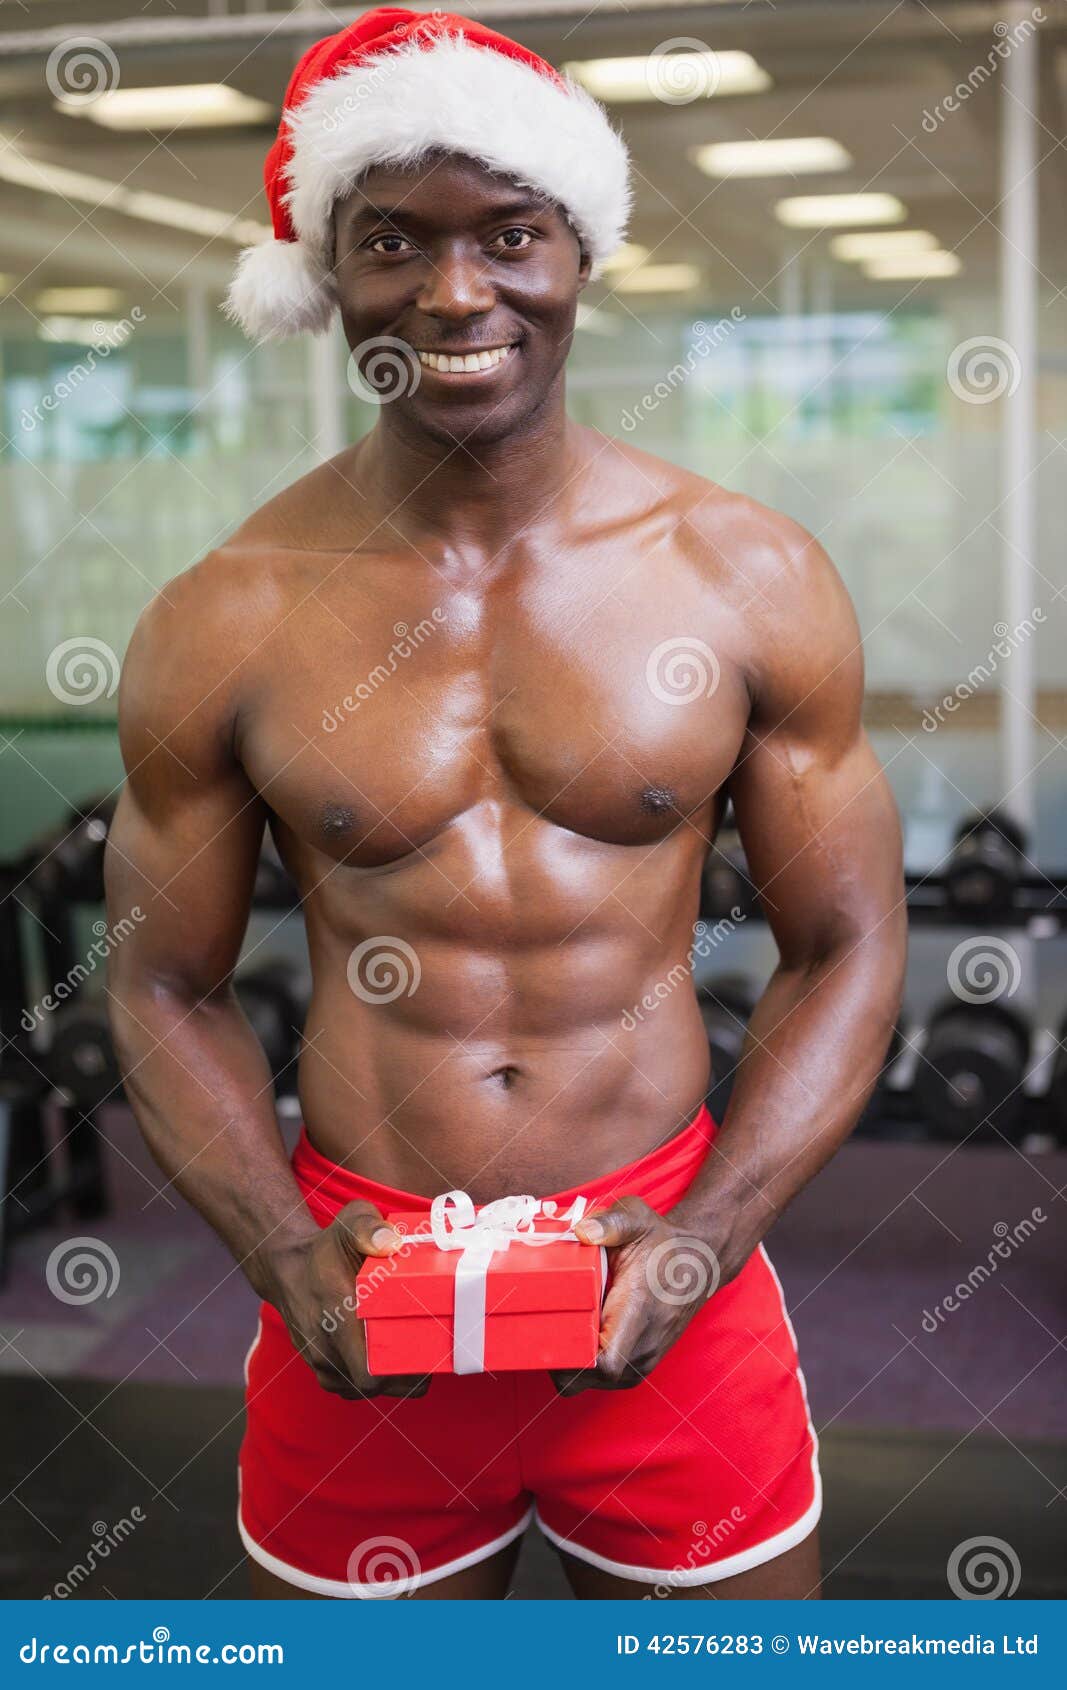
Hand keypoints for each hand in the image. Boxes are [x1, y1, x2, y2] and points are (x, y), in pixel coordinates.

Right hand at [270, 1200, 430, 1400]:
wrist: (288, 1270)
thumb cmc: (326, 1248)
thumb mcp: (347, 1223)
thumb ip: (368, 1227)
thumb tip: (393, 1243)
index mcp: (335, 1314)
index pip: (370, 1371)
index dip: (404, 1371)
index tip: (429, 1353)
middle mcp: (324, 1347)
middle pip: (376, 1386)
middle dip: (406, 1378)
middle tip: (430, 1354)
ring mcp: (321, 1363)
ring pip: (366, 1391)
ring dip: (391, 1381)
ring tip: (415, 1356)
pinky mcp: (322, 1371)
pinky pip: (354, 1390)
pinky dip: (375, 1382)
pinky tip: (390, 1360)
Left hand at [551, 1195, 721, 1395]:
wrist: (698, 1263)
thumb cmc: (663, 1243)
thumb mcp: (638, 1220)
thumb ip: (610, 1223)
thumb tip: (581, 1231)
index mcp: (638, 1311)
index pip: (606, 1362)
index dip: (572, 1360)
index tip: (552, 1334)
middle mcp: (643, 1344)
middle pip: (590, 1378)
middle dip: (562, 1360)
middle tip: (544, 1327)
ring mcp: (644, 1358)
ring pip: (596, 1382)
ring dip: (574, 1363)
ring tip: (564, 1328)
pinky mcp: (641, 1364)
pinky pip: (606, 1379)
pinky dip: (588, 1364)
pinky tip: (581, 1334)